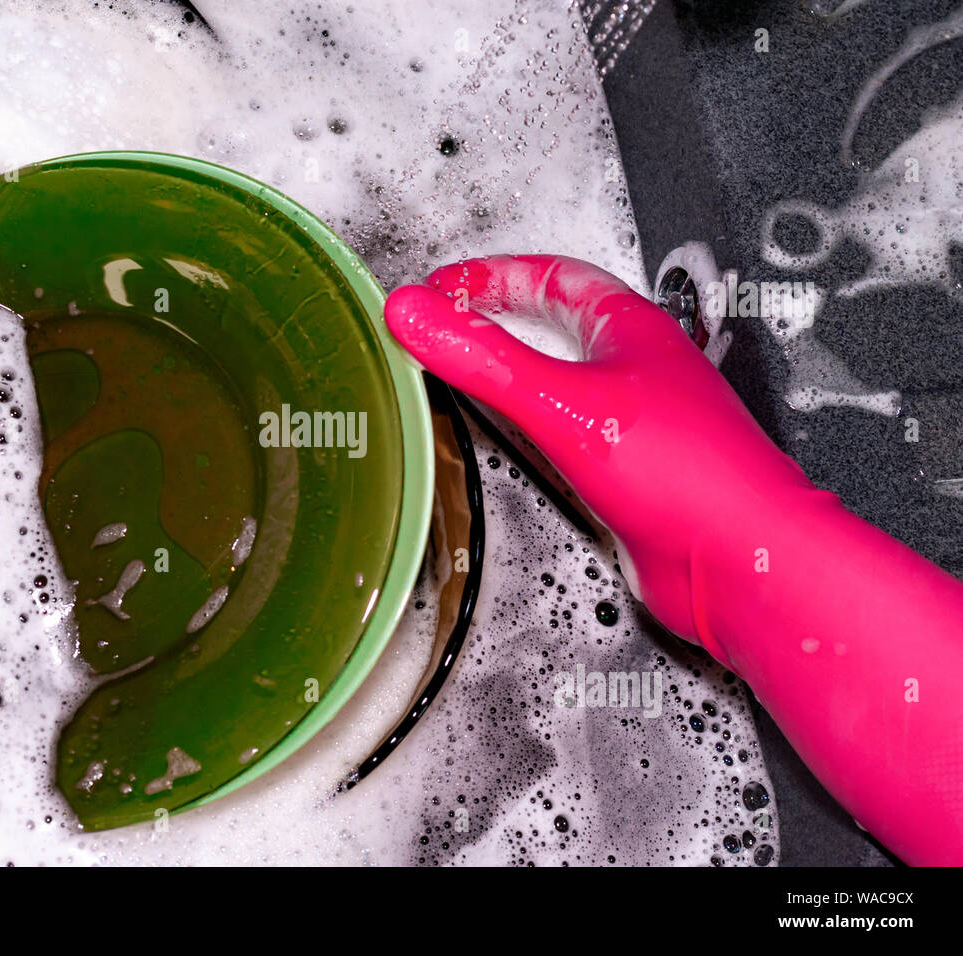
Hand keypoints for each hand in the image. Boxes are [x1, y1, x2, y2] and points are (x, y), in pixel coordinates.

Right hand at [385, 254, 817, 646]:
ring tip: (478, 375)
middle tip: (457, 320)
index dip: (492, 276)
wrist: (744, 562)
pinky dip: (534, 432)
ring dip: (520, 374)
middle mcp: (639, 372)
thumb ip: (484, 358)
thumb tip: (416, 314)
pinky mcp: (633, 477)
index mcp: (632, 332)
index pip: (554, 277)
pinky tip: (520, 452)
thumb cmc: (692, 478)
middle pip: (563, 324)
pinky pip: (571, 437)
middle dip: (505, 316)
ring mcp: (638, 426)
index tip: (445, 287)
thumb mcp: (563, 404)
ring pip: (568, 382)